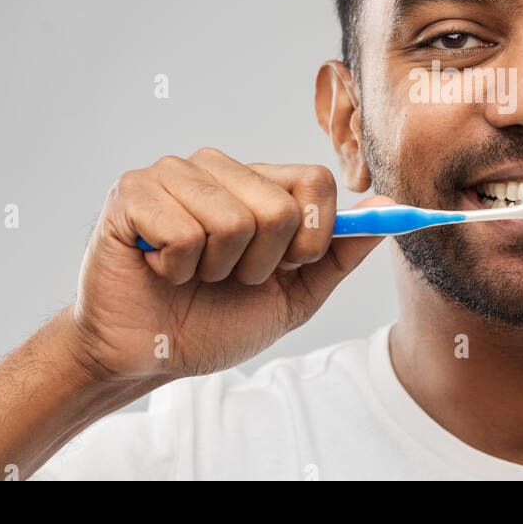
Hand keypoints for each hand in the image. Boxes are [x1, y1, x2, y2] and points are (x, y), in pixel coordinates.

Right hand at [67, 148, 391, 382]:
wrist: (144, 355)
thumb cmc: (212, 322)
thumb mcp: (293, 295)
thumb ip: (339, 252)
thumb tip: (389, 206)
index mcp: (259, 184)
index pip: (316, 180)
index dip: (313, 236)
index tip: (286, 266)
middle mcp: (219, 168)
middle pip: (280, 207)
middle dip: (261, 264)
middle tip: (226, 277)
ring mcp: (174, 174)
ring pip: (234, 221)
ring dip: (217, 269)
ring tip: (192, 274)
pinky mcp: (132, 191)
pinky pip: (184, 233)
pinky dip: (176, 269)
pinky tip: (160, 269)